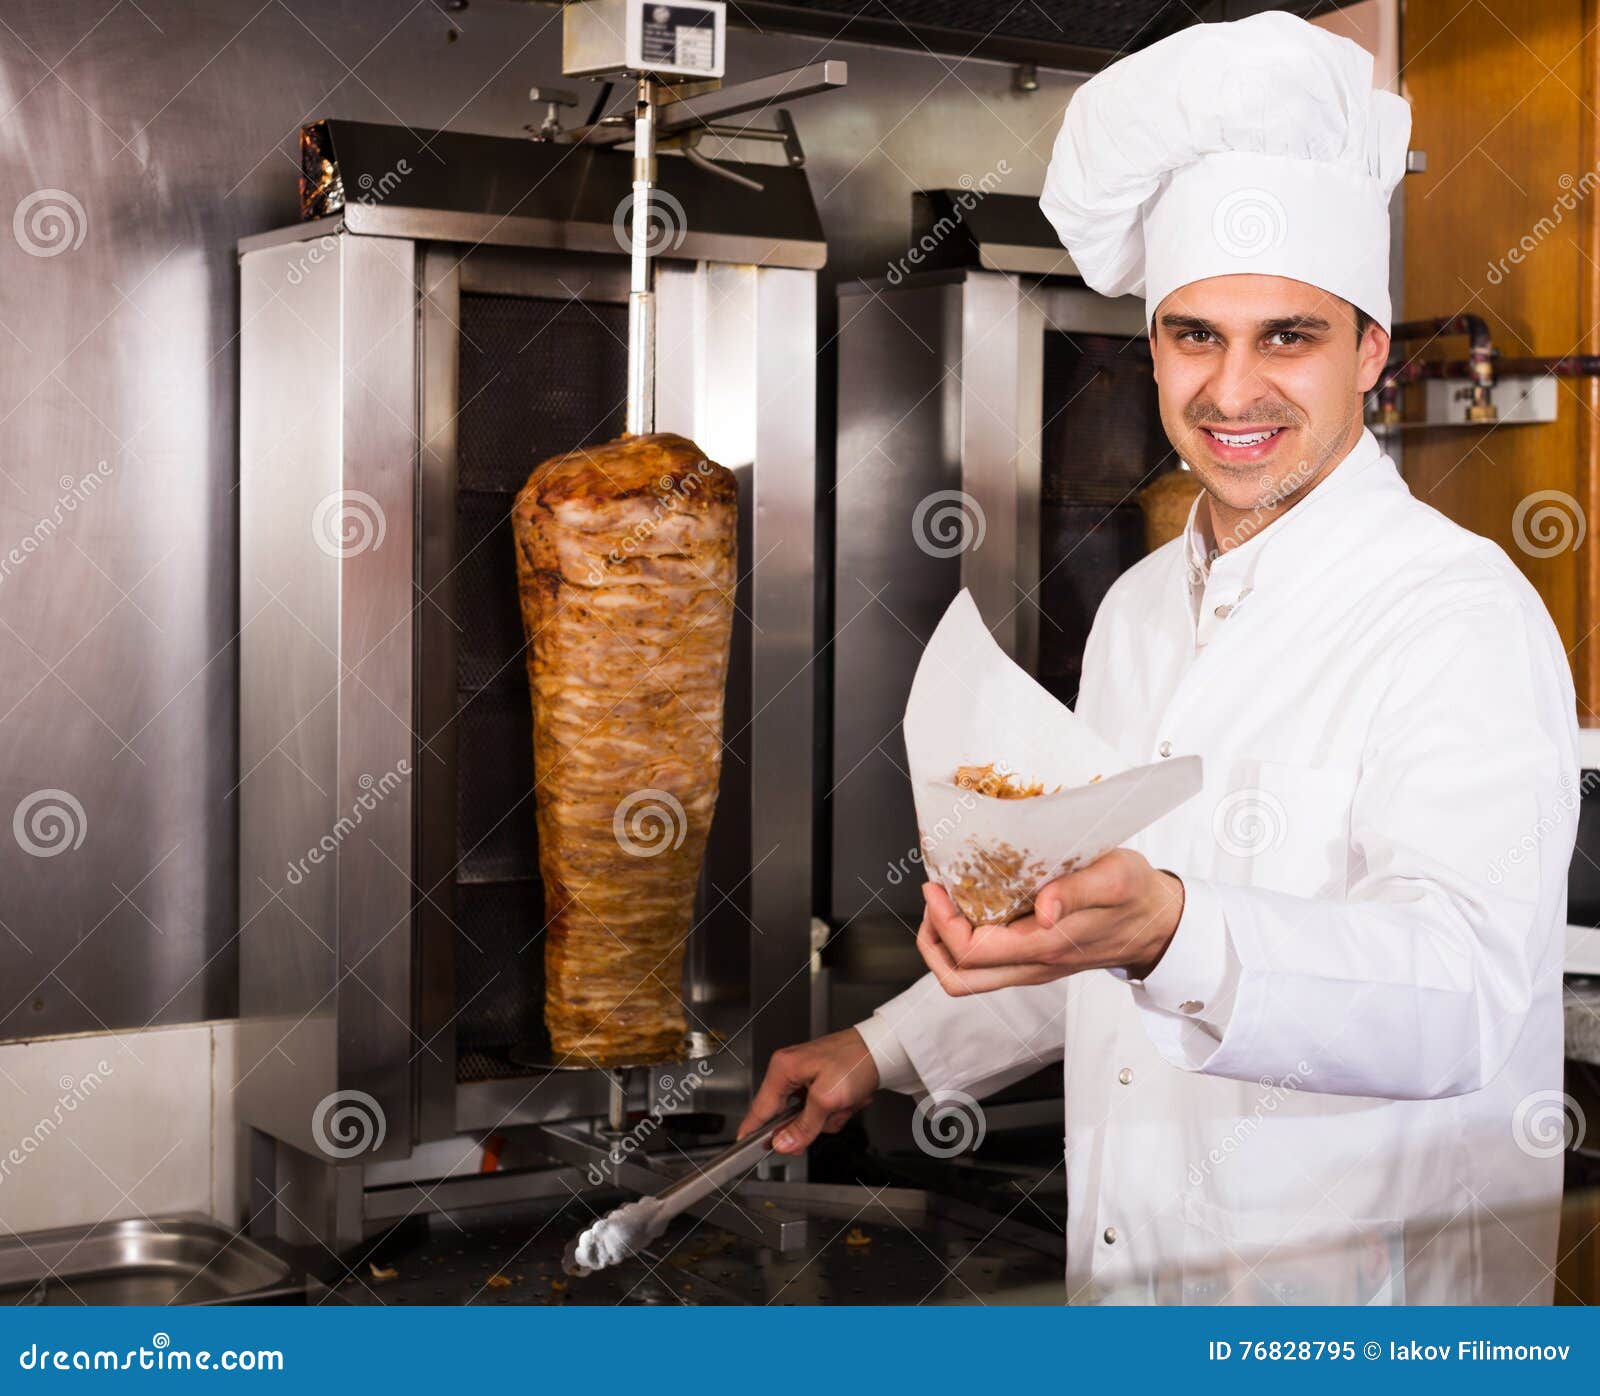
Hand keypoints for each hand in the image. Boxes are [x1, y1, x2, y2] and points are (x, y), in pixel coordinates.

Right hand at [737, 1028, 879, 1155]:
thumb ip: (803, 1125)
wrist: (883, 1047)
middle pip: (788, 1116)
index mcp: (783, 1069)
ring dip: (831, 1116)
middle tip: (831, 1115)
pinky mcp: (820, 1079)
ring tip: (846, 1102)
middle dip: (814, 1121)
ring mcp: (805, 1074)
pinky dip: (838, 1108)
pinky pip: (821, 1107)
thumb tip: (783, 1144)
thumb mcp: (827, 1099)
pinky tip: (851, 1098)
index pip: (760, 1107)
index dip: (753, 1131)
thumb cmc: (856, 1060)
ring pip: (808, 1115)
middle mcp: (790, 1070)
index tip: (744, 1147)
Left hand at [918, 848, 1184, 995]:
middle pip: (959, 978)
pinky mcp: (1034, 960)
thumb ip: (1075, 892)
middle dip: (932, 941)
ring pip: (969, 977)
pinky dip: (966, 938)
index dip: (942, 923)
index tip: (937, 887)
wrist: (1160, 924)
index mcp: (1045, 947)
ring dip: (944, 943)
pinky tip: (973, 903)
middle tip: (933, 899)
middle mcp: (1032, 965)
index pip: (971, 953)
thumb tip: (1043, 908)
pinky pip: (986, 964)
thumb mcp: (1113, 879)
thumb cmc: (1136, 895)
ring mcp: (1032, 967)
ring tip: (945, 903)